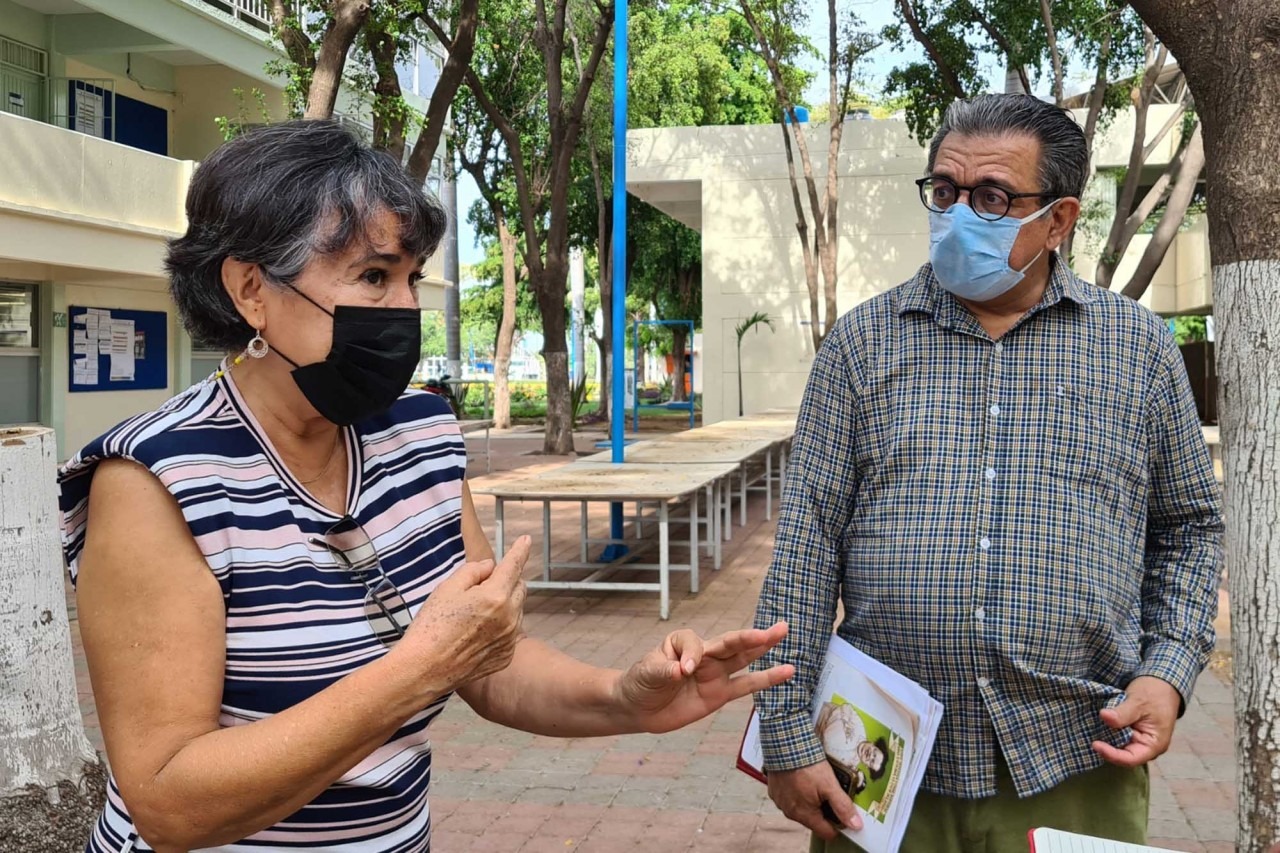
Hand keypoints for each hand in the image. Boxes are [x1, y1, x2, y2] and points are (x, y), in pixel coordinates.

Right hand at [395, 536, 530, 694]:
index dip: (520, 550)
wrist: (423, 670)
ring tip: (473, 616)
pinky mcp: (505, 657)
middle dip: (507, 581)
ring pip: (516, 611)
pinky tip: (476, 634)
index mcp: (495, 597)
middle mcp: (509, 618)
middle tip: (480, 588)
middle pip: (520, 587)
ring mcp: (509, 640)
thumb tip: (490, 567)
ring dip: (504, 604)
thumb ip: (473, 571)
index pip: (513, 566)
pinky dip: (500, 627)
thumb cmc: (431, 626)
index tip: (526, 540)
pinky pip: (510, 633)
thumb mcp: (447, 588)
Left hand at [614, 622, 794, 733]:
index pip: (695, 644)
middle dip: (752, 636)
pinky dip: (766, 680)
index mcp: (683, 643)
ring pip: (743, 658)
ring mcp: (714, 674)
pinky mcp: (719, 694)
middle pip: (731, 642)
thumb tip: (683, 671)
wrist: (638, 706)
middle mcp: (704, 655)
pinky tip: (786, 672)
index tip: (680, 671)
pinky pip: (746, 687)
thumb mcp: (646, 672)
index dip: (691, 656)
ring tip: (784, 633)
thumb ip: (665, 670)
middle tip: (779, 627)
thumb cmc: (640, 682)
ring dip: (763, 648)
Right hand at [768, 761, 861, 838]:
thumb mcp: (829, 785)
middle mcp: (790, 812)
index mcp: (804, 814)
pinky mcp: (775, 790)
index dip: (838, 825)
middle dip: (824, 810)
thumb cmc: (806, 764)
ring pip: (801, 808)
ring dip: (810, 800)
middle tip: (829, 792)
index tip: (843, 813)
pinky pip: (790, 797)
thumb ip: (843, 807)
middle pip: (814, 820)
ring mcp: (780, 801)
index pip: (826, 833)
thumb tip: (855, 825)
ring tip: (815, 782)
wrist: (784, 745)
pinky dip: (797, 792)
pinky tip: (802, 779)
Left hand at [1092, 675, 1180, 766]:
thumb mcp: (1139, 702)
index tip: (1095, 744)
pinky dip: (1107, 731)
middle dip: (1106, 747)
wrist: (1161, 684)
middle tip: (1088, 735)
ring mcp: (1138, 739)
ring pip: (1118, 745)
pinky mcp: (1130, 732)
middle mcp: (1145, 746)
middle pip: (1122, 754)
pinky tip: (1095, 725)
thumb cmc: (1155, 693)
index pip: (1131, 759)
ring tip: (1089, 730)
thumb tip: (1104, 717)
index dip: (1112, 755)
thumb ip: (1123, 713)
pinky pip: (1117, 736)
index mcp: (1153, 745)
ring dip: (1105, 739)